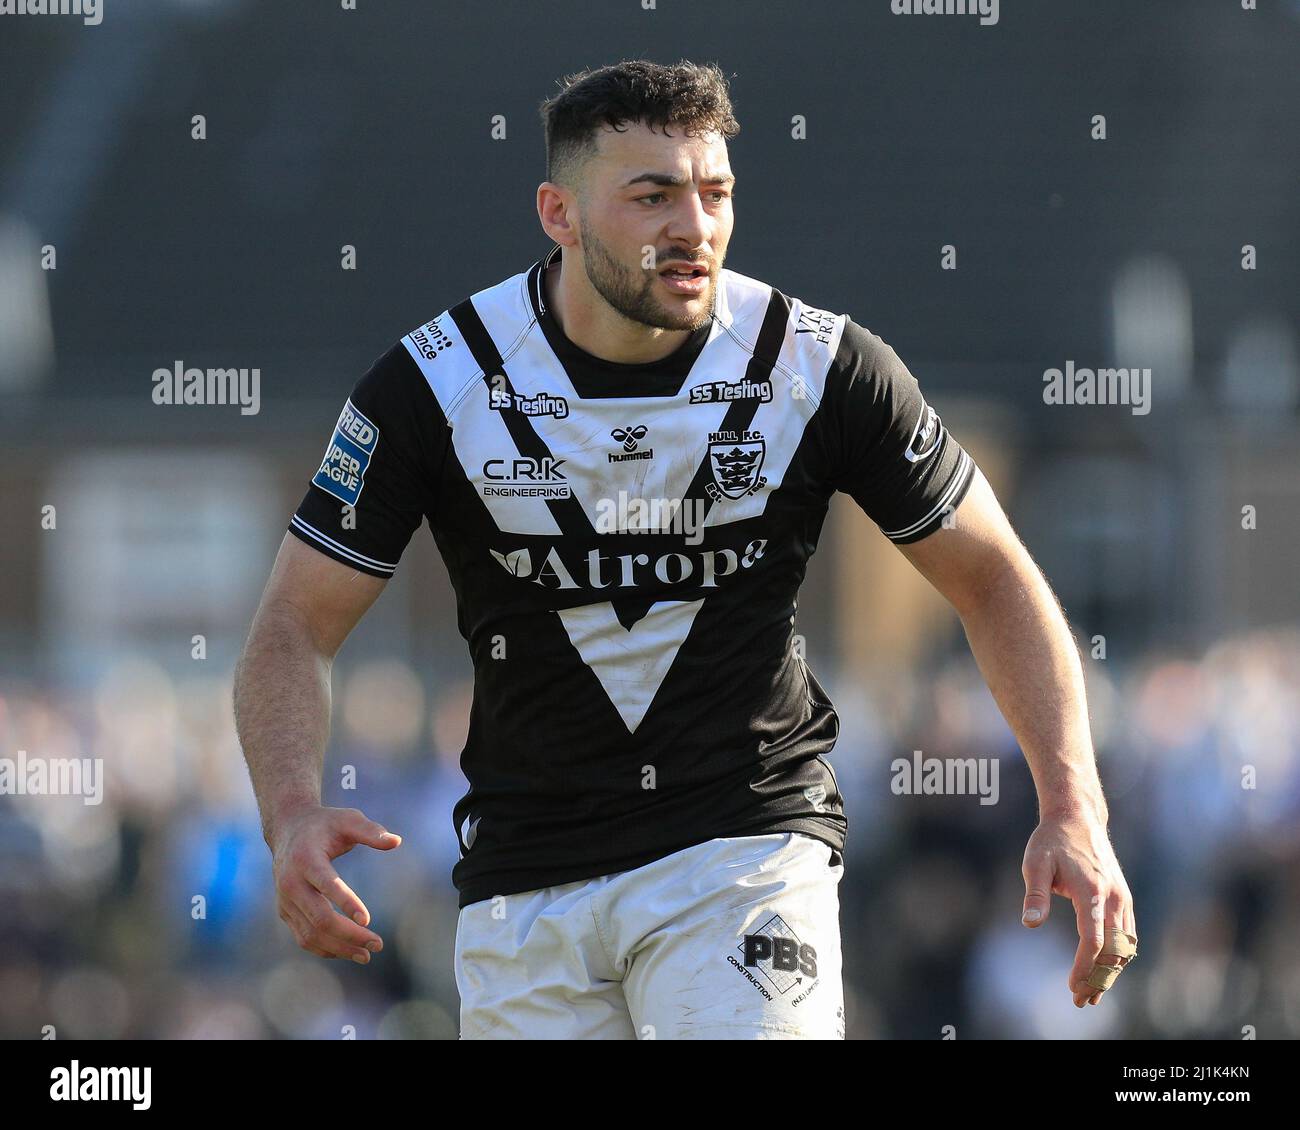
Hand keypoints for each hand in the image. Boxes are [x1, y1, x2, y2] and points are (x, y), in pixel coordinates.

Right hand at [269, 805, 401, 963]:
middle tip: (378, 944)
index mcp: (306, 858)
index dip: (347, 903)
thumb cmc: (326, 824)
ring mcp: (285, 900)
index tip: (368, 921)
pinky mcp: (285, 911)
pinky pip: (304, 937)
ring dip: (339, 948)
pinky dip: (325, 949)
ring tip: (367, 955)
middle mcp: (290, 882)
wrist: (288, 829)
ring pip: (310, 934)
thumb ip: (371, 831)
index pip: (326, 885)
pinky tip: (349, 951)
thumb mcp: (349, 819)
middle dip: (349, 934)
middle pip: (319, 917)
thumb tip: (397, 842)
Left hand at [1020, 811, 1135, 1006]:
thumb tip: (1030, 924)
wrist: (1078, 818)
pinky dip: (1119, 957)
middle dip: (1098, 978)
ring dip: (1111, 972)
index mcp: (1091, 891)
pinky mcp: (1123, 898)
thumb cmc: (1051, 841)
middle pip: (1113, 950)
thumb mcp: (1035, 863)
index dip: (1084, 967)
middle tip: (1081, 1001)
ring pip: (1124, 946)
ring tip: (1094, 994)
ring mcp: (1122, 899)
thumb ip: (1035, 895)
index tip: (1072, 987)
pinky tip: (1107, 970)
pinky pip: (1128, 935)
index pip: (1093, 939)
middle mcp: (1113, 898)